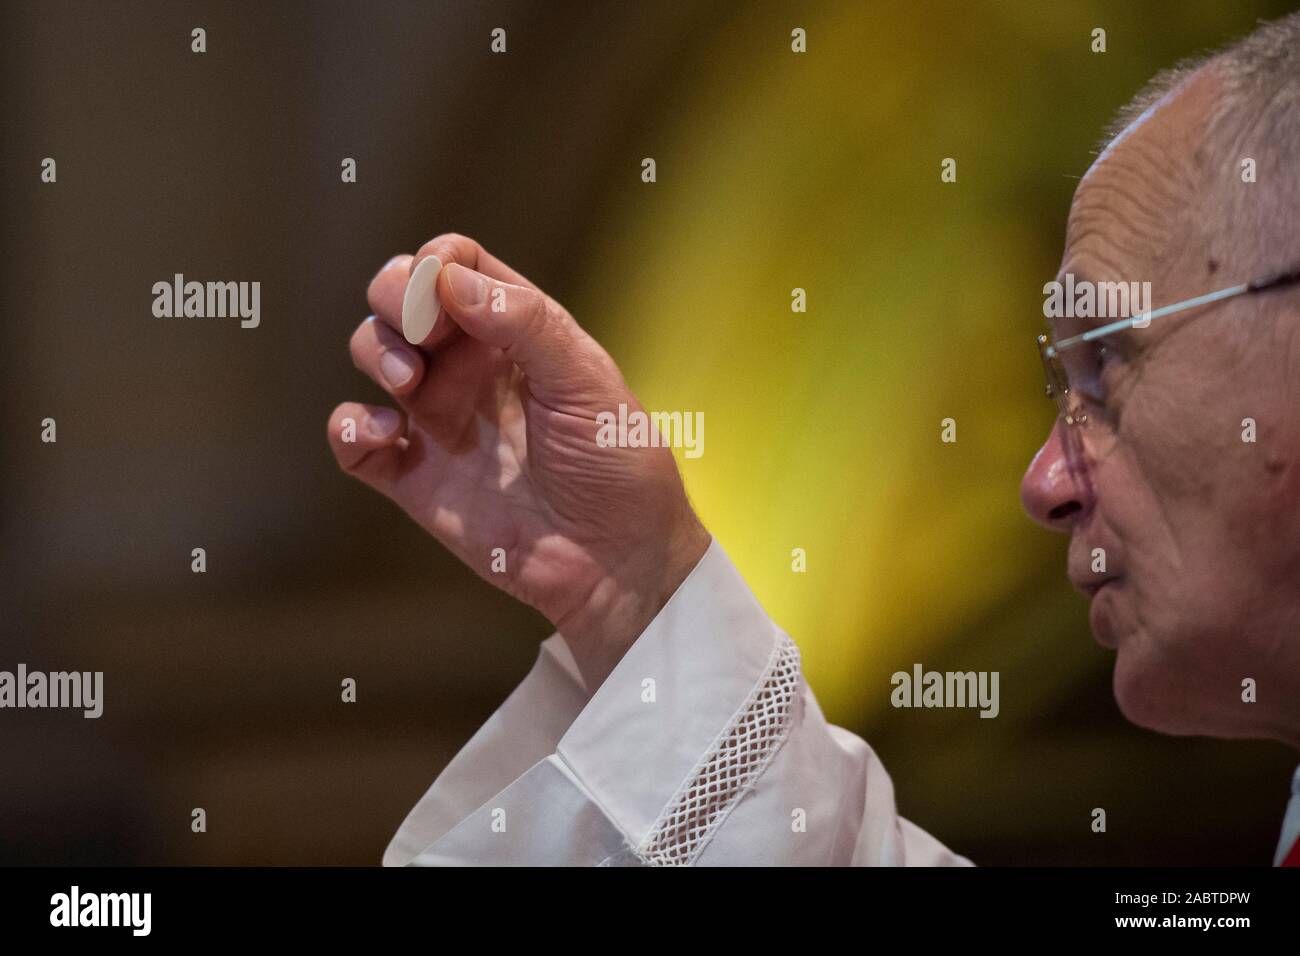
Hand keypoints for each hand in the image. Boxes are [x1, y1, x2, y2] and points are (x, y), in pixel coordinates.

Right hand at [328, 234, 710, 687]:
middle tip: (420, 332)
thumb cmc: (617, 465)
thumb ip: (525, 323)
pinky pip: (355, 438)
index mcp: (516, 331)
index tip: (439, 289)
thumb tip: (449, 279)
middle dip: (393, 296)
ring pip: (372, 352)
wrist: (615, 560)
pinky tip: (386, 434)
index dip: (435, 262)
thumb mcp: (587, 382)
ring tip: (409, 381)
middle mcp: (471, 365)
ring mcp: (439, 418)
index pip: (455, 264)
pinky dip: (350, 425)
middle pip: (400, 298)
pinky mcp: (414, 475)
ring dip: (375, 349)